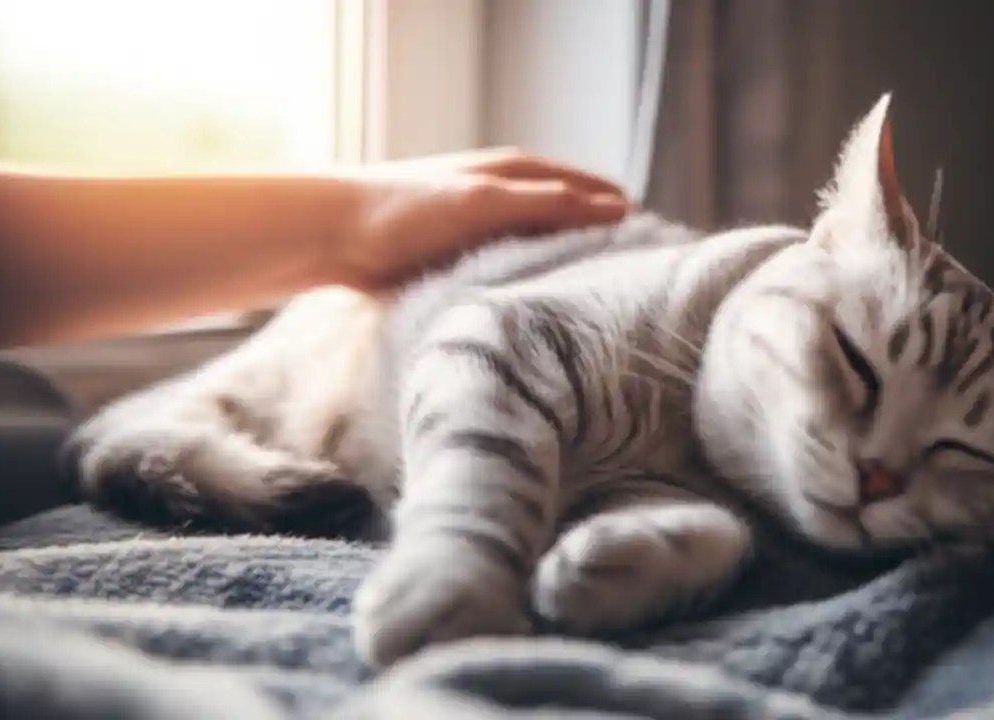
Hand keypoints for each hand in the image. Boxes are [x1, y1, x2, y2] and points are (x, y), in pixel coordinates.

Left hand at [334, 148, 631, 289]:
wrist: (335, 236)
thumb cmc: (408, 211)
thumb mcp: (488, 201)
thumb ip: (551, 203)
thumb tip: (619, 208)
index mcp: (517, 171)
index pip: (589, 190)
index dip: (621, 214)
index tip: (659, 245)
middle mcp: (506, 197)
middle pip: (571, 221)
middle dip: (601, 247)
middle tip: (638, 283)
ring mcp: (485, 230)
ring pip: (543, 251)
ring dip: (568, 272)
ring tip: (601, 306)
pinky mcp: (462, 263)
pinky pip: (514, 274)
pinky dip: (535, 288)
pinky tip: (547, 313)